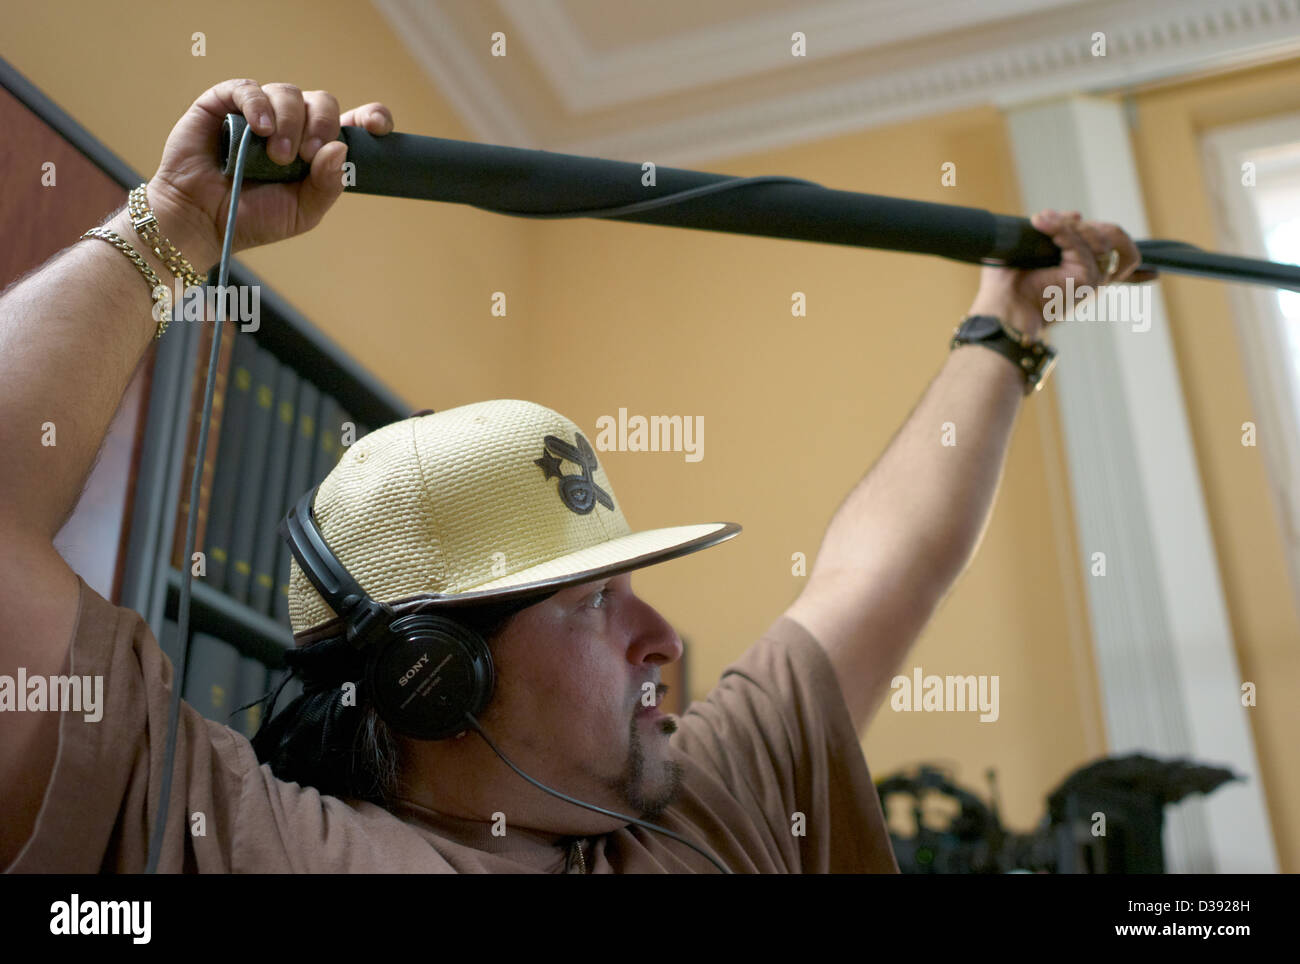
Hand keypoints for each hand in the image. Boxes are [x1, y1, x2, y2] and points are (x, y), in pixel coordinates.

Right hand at [145, 79, 394, 265]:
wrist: (202, 223)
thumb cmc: (252, 219)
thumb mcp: (302, 211)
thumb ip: (328, 184)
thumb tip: (340, 149)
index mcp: (315, 148)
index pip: (351, 122)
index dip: (370, 117)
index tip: (378, 126)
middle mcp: (290, 125)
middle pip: (321, 102)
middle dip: (321, 126)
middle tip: (305, 158)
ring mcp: (257, 112)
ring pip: (288, 93)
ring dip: (289, 123)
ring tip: (277, 157)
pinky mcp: (222, 104)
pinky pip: (248, 88)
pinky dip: (258, 104)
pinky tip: (260, 128)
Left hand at [966, 209, 1158, 341]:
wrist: (1003, 310)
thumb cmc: (1010, 285)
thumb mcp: (1034, 250)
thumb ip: (1057, 231)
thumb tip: (1076, 214)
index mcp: (1086, 270)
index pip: (1119, 246)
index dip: (1102, 233)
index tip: (1058, 226)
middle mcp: (1096, 275)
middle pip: (1112, 234)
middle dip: (1080, 223)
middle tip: (1044, 221)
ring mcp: (1095, 278)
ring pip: (1096, 236)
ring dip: (1066, 224)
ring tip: (1040, 222)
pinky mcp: (1087, 279)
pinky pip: (1080, 244)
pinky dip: (1060, 229)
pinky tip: (1041, 223)